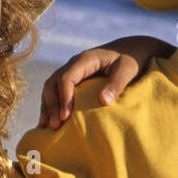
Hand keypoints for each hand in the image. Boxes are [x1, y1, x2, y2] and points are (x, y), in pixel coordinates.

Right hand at [37, 35, 174, 128]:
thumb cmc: (130, 60)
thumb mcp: (127, 70)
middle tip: (56, 126)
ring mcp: (70, 71)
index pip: (67, 78)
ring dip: (47, 106)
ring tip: (47, 126)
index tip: (66, 116)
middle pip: (53, 83)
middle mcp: (73, 64)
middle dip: (52, 105)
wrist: (129, 51)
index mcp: (85, 60)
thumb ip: (117, 84)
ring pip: (50, 87)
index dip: (64, 97)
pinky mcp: (71, 80)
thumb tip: (103, 101)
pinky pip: (55, 91)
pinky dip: (50, 105)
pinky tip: (48, 120)